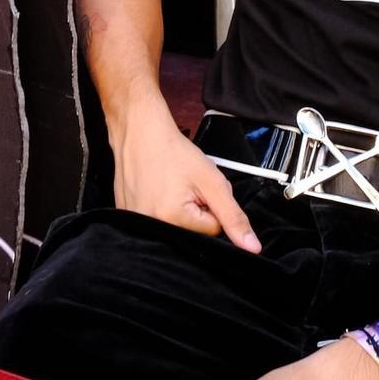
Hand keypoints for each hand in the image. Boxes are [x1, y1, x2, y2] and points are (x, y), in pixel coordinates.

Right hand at [114, 104, 259, 251]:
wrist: (139, 131)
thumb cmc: (172, 151)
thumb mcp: (212, 181)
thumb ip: (233, 216)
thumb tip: (252, 248)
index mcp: (173, 220)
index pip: (212, 229)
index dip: (211, 206)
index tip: (197, 187)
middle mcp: (150, 226)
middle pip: (192, 230)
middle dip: (194, 209)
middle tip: (183, 185)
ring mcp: (134, 220)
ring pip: (175, 225)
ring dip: (177, 207)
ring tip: (168, 185)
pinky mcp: (126, 213)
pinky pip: (154, 220)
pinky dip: (158, 205)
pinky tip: (154, 187)